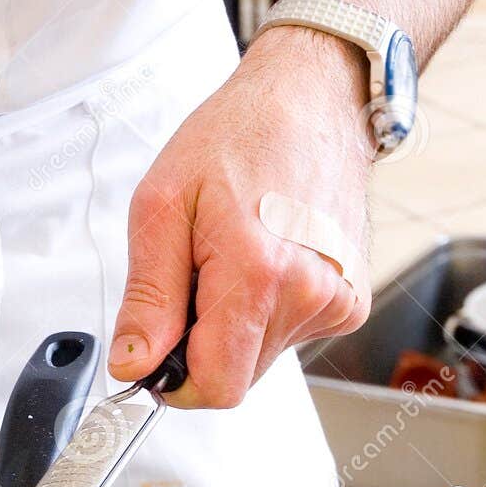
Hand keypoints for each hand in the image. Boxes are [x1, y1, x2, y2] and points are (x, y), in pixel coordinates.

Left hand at [109, 26, 374, 405]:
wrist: (310, 99)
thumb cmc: (236, 138)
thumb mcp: (161, 208)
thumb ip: (147, 298)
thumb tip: (134, 365)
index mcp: (258, 274)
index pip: (215, 387)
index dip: (176, 381)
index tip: (159, 351)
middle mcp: (309, 294)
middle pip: (237, 376)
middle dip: (202, 345)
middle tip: (197, 276)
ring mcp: (337, 300)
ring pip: (260, 358)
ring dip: (234, 325)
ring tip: (234, 257)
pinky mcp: (351, 300)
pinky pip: (290, 337)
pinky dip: (266, 312)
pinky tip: (267, 258)